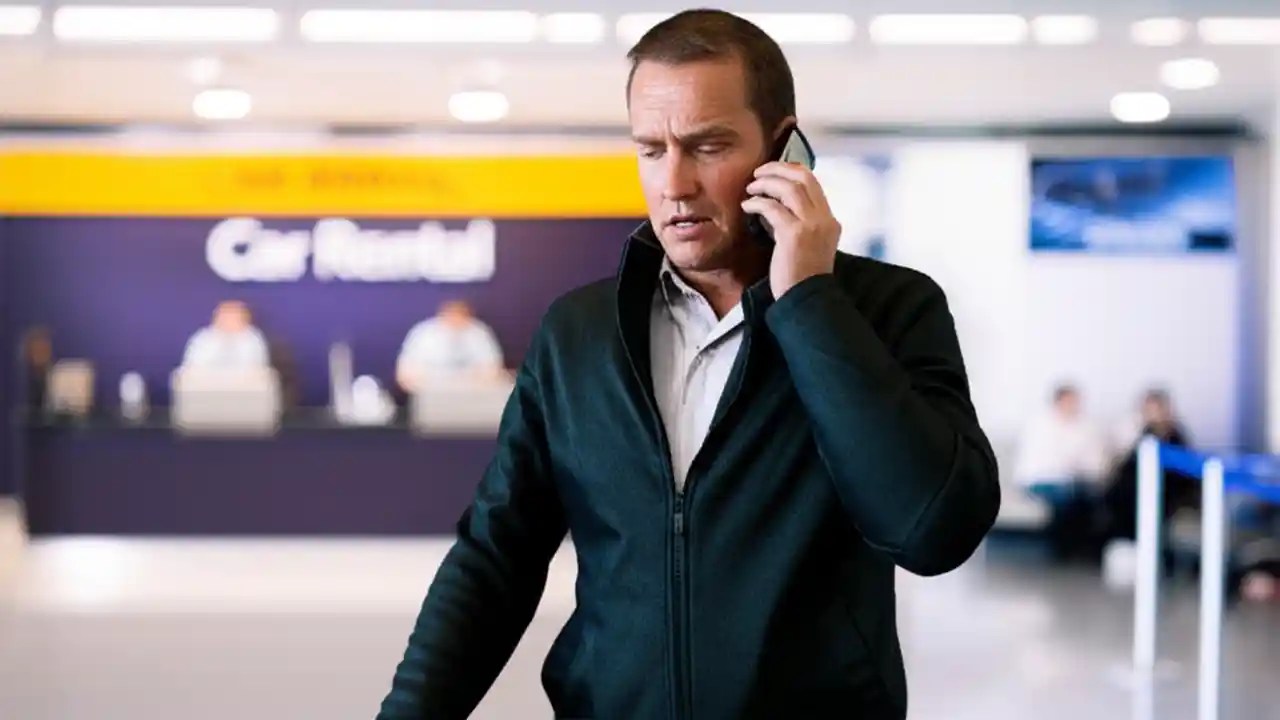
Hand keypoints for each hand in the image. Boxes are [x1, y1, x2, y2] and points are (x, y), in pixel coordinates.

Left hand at [741, 162, 840, 298]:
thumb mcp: (809, 245)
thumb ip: (799, 225)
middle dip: (779, 169)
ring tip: (751, 187)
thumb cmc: (802, 278)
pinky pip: (772, 208)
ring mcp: (811, 225)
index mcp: (830, 221)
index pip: (814, 184)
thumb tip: (774, 207)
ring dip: (767, 183)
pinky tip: (747, 206)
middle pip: (804, 178)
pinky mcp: (794, 234)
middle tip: (759, 172)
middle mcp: (824, 219)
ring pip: (789, 188)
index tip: (775, 172)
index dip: (792, 172)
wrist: (806, 300)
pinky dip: (757, 203)